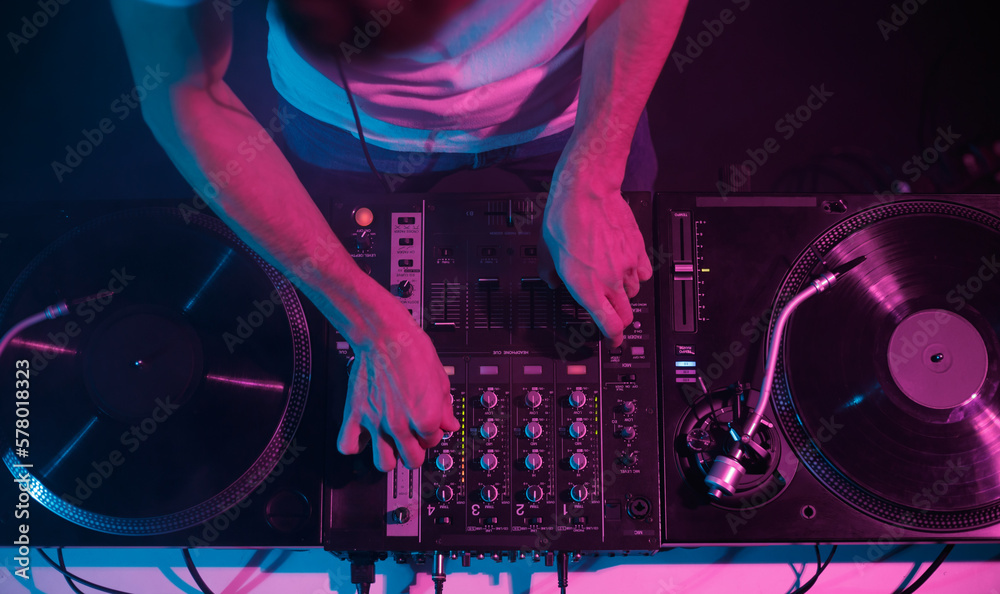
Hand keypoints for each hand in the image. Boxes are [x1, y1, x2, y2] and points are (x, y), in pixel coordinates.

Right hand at [335, 300, 460, 470]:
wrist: (384, 335)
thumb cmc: (412, 350)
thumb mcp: (440, 379)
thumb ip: (446, 407)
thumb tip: (451, 424)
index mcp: (426, 417)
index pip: (434, 440)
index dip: (433, 431)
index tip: (428, 422)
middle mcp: (401, 425)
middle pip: (412, 460)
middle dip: (415, 450)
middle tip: (411, 437)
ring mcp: (377, 423)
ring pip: (384, 464)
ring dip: (389, 456)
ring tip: (389, 442)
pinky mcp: (355, 415)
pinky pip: (347, 446)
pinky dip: (354, 445)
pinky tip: (363, 436)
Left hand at [539, 157, 651, 345]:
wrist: (587, 193)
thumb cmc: (564, 220)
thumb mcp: (546, 252)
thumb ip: (550, 274)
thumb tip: (552, 282)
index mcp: (586, 288)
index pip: (609, 326)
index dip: (613, 338)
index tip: (613, 341)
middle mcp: (610, 282)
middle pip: (625, 315)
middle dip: (620, 321)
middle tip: (615, 318)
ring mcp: (627, 267)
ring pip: (633, 292)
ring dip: (625, 294)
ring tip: (613, 282)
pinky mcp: (638, 250)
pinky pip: (643, 272)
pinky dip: (637, 274)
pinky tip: (627, 266)